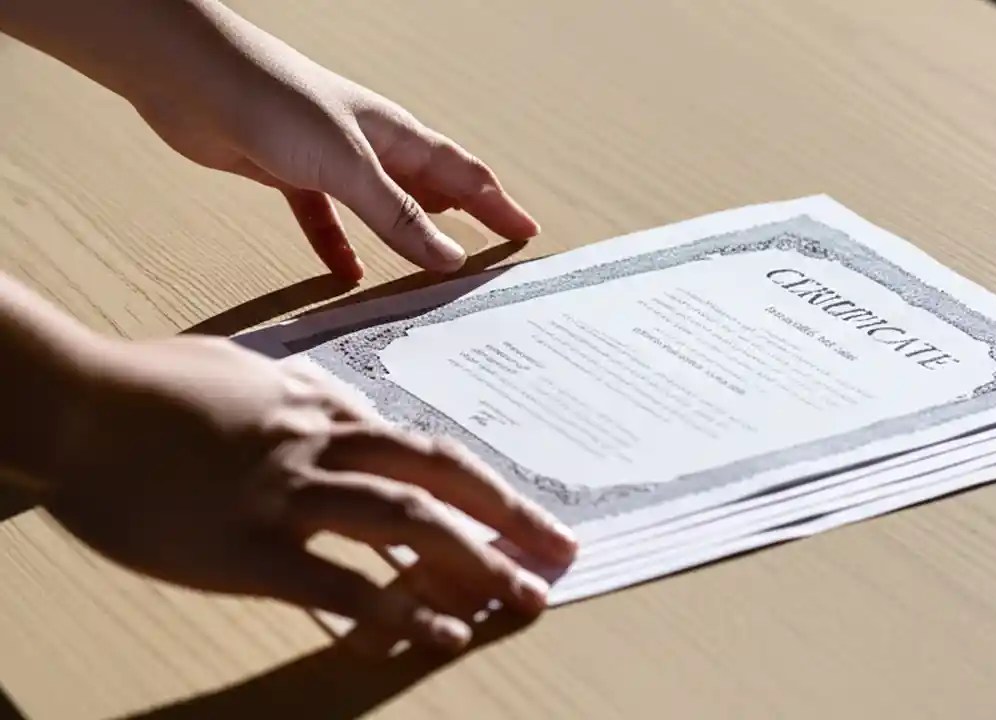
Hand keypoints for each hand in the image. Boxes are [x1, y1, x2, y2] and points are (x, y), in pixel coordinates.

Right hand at [42, 335, 576, 653]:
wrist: (77, 405)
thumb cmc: (154, 388)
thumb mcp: (246, 374)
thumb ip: (304, 398)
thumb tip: (348, 417)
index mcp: (323, 408)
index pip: (424, 449)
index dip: (482, 487)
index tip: (524, 516)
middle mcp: (321, 444)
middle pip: (439, 476)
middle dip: (510, 516)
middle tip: (561, 553)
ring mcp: (287, 493)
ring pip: (406, 522)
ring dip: (474, 562)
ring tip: (522, 598)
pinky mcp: (247, 547)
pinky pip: (339, 583)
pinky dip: (396, 610)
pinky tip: (438, 634)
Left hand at [127, 4, 538, 281]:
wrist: (190, 77)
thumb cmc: (273, 99)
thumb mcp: (347, 165)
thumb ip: (397, 215)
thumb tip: (449, 258)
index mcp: (396, 134)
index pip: (463, 175)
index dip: (498, 206)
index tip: (526, 233)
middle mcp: (370, 146)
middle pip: (429, 190)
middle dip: (462, 222)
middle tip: (489, 255)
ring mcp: (329, 160)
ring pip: (381, 208)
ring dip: (405, 238)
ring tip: (429, 270)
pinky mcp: (288, 173)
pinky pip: (324, 219)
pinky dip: (339, 246)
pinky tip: (345, 274)